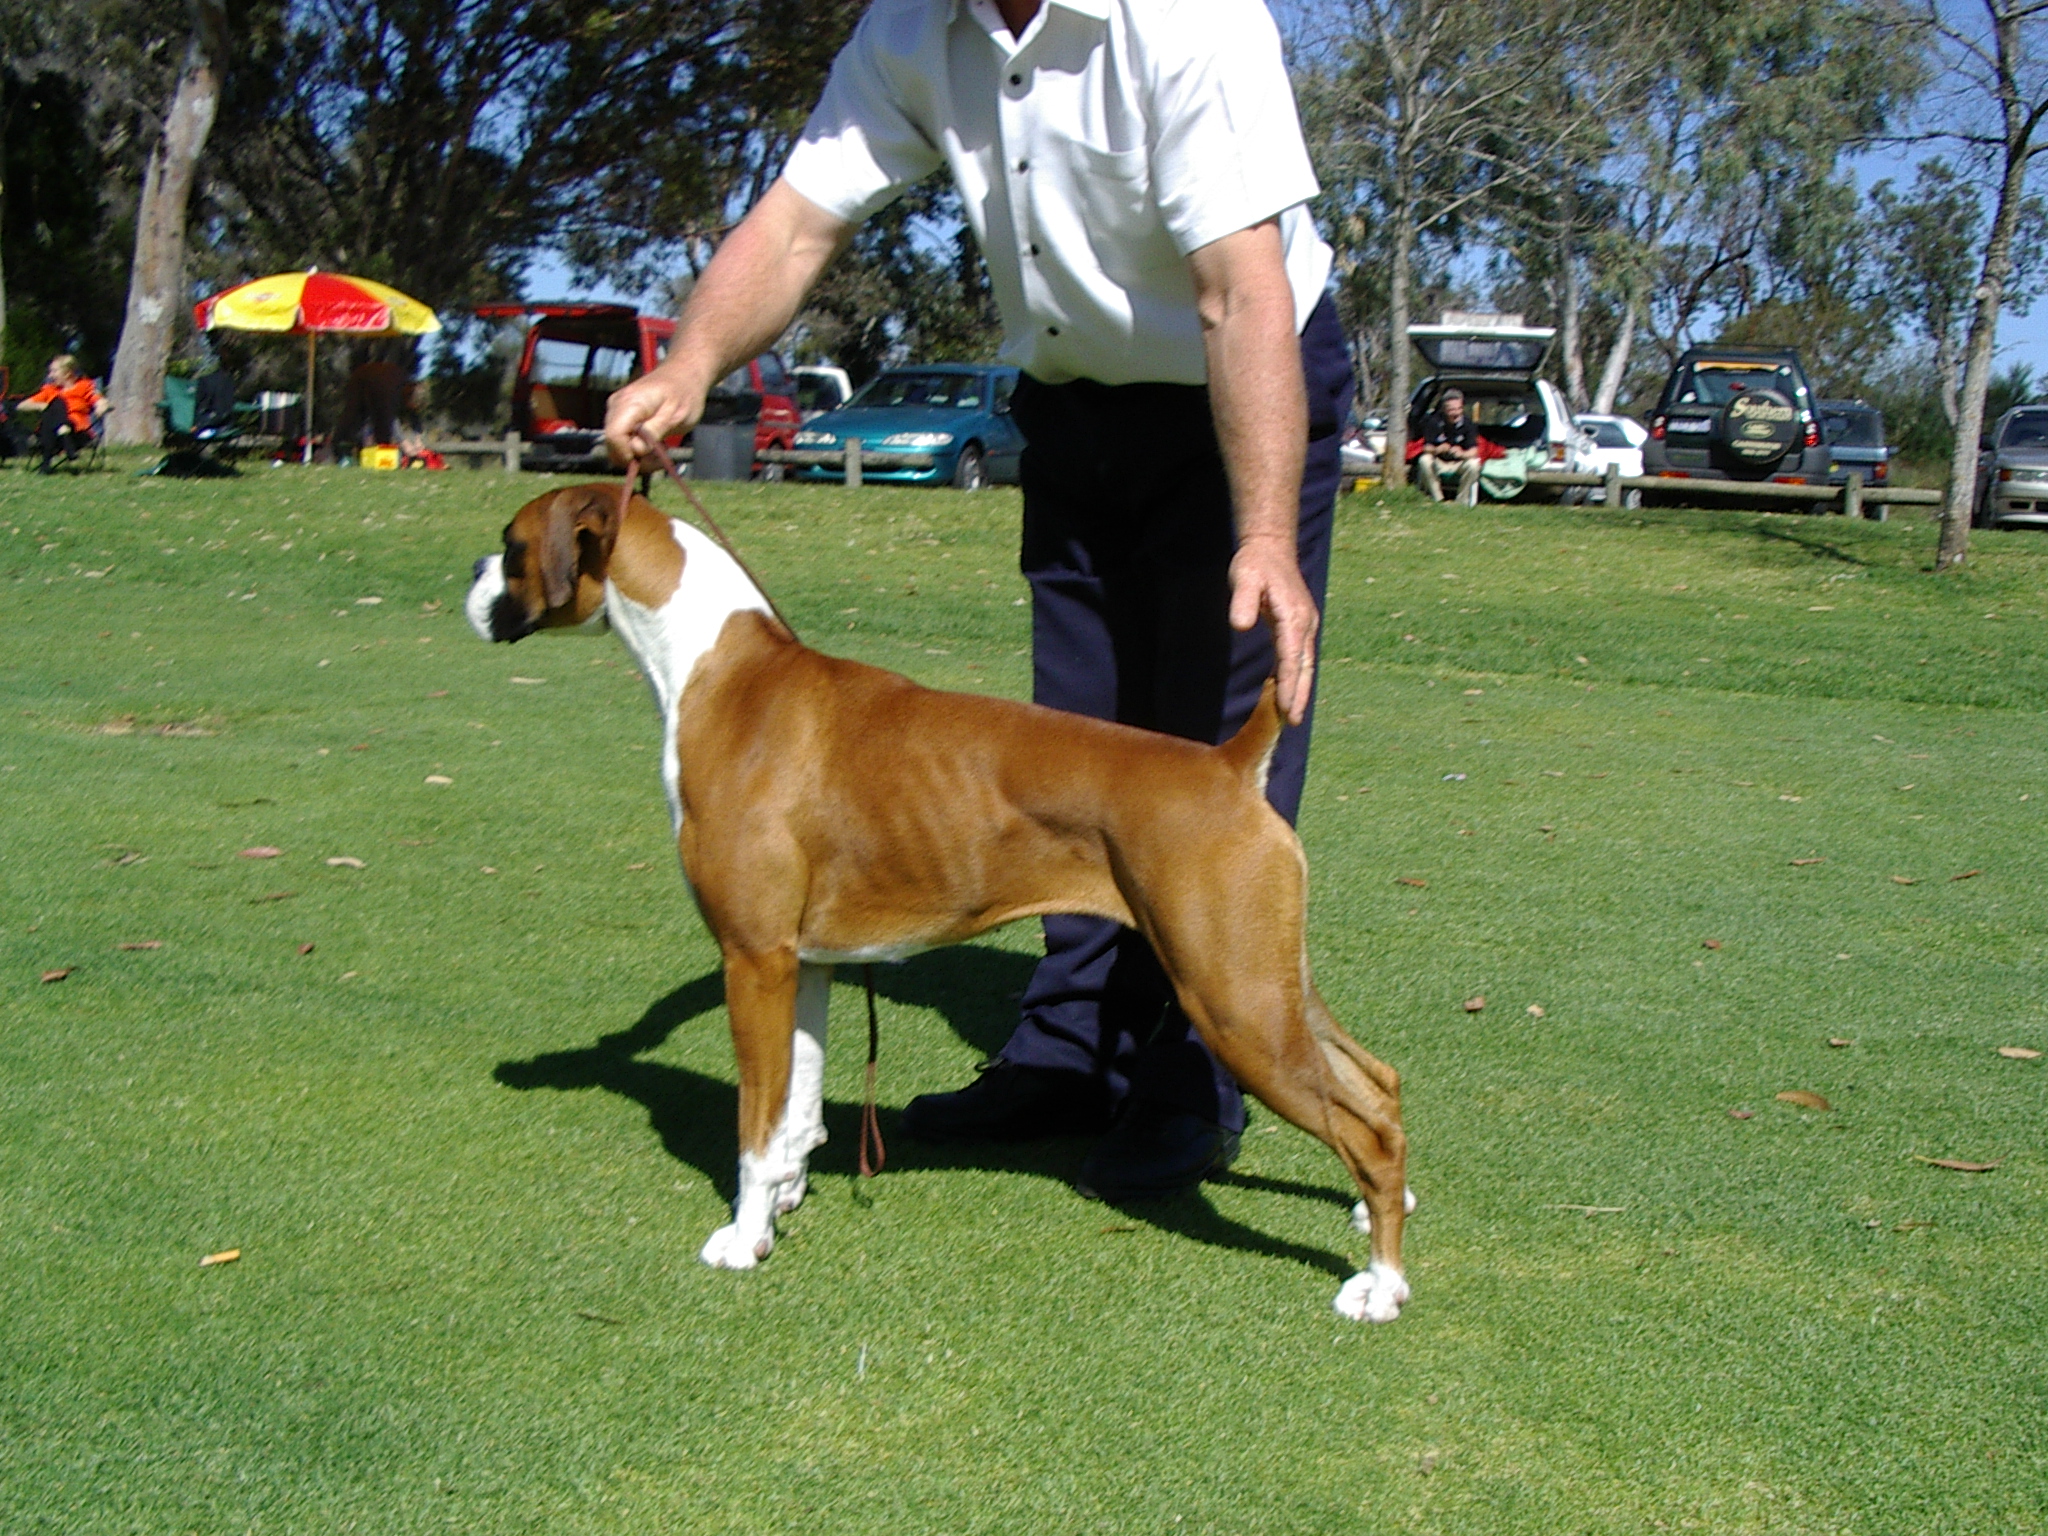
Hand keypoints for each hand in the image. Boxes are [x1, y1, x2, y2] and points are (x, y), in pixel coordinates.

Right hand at [604, 369, 702, 468]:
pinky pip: (621, 439)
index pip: (614, 436)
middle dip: (635, 457)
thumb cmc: (684, 394)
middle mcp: (616, 405)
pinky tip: (652, 443)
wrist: (683, 375)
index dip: (628, 454)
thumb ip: (654, 432)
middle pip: (612, 443)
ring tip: (659, 450)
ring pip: (615, 444)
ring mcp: (615, 409)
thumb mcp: (676, 416)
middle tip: (659, 459)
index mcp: (630, 402)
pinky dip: (635, 447)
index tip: (650, 459)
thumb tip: (636, 450)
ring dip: (637, 454)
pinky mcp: (619, 414)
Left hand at [1228, 533, 1319, 724]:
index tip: (1285, 708)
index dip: (1288, 685)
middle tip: (1292, 722)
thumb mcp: (1244, 576)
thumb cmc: (1255, 563)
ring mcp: (1305, 625)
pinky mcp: (1299, 625)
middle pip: (1304, 666)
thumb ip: (1243, 601)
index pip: (1292, 658)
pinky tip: (1285, 690)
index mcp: (1294, 617)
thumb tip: (1241, 625)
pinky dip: (1295, 675)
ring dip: (1299, 688)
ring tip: (1292, 715)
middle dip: (1299, 695)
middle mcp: (1305, 624)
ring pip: (1304, 663)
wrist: (1270, 547)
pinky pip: (1299, 656)